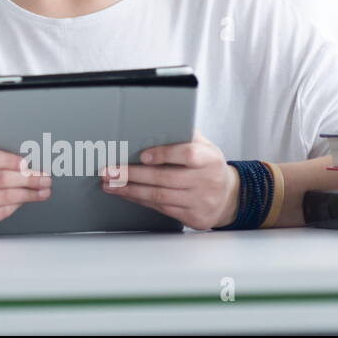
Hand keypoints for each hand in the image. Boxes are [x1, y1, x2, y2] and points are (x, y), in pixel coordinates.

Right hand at [0, 121, 52, 236]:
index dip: (9, 160)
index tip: (28, 163)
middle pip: (0, 179)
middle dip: (28, 179)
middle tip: (45, 178)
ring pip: (4, 197)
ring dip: (28, 194)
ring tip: (43, 191)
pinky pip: (0, 213)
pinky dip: (16, 206)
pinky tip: (25, 200)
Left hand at [99, 129, 238, 230]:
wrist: (228, 197)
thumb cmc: (207, 166)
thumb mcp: (204, 146)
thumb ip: (183, 134)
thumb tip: (152, 119)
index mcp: (210, 159)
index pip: (188, 154)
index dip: (165, 154)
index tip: (143, 155)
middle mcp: (207, 181)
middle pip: (166, 179)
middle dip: (132, 175)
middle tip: (109, 171)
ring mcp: (201, 201)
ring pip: (160, 196)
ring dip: (130, 190)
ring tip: (110, 184)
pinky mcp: (194, 218)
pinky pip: (162, 209)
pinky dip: (140, 200)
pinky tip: (126, 194)